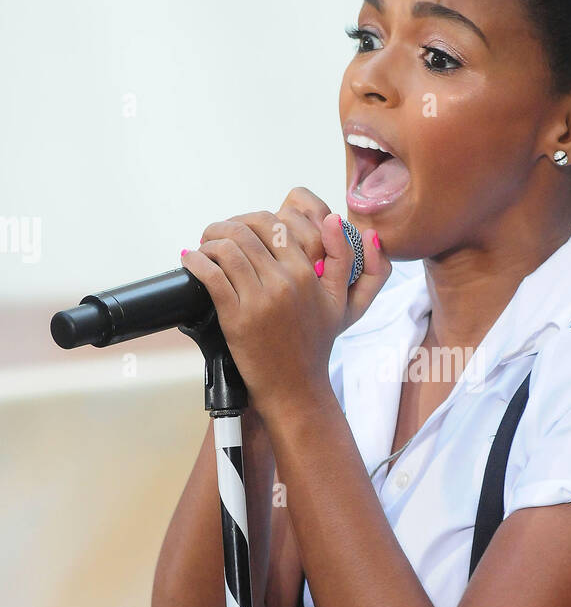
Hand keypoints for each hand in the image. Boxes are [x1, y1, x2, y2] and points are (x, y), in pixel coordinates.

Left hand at [180, 191, 390, 415]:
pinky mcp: (237, 317)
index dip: (251, 219)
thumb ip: (343, 258)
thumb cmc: (312, 345)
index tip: (241, 228)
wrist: (295, 388)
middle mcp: (285, 282)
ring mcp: (260, 300)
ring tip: (203, 249)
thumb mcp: (339, 301)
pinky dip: (196, 263)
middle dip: (224, 227)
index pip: (275, 224)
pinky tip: (191, 262)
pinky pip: (210, 276)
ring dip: (208, 242)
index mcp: (307, 273)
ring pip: (226, 250)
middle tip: (214, 235)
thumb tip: (334, 218)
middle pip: (246, 231)